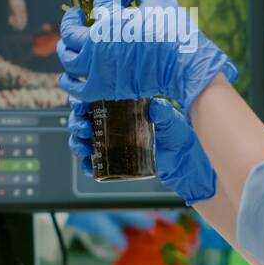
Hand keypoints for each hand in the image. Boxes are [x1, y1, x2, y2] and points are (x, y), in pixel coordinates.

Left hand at [57, 0, 237, 113]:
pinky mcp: (105, 88)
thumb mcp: (159, 1)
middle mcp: (97, 46)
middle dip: (72, 20)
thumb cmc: (173, 31)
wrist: (183, 66)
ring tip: (67, 43)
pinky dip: (69, 83)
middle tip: (76, 15)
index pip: (100, 4)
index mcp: (109, 22)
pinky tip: (66, 77)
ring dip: (65, 49)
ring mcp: (98, 69)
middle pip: (71, 32)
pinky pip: (77, 89)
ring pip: (69, 59)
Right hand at [68, 97, 216, 205]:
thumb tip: (156, 106)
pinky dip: (87, 164)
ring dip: (78, 142)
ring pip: (86, 140)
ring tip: (84, 145)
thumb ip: (163, 114)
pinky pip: (95, 162)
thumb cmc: (179, 137)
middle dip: (78, 122)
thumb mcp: (171, 123)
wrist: (186, 163)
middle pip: (86, 119)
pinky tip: (88, 164)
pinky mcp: (117, 161)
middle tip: (83, 128)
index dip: (82, 101)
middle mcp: (116, 124)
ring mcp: (114, 142)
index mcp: (124, 107)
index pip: (96, 100)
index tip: (80, 104)